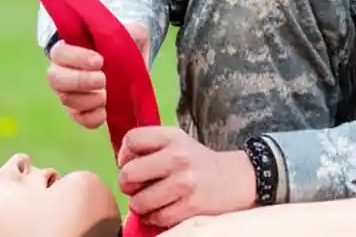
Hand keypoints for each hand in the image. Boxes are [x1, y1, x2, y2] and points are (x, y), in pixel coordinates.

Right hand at [46, 22, 150, 128]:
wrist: (128, 63)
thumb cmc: (120, 42)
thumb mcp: (124, 31)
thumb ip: (122, 32)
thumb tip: (121, 39)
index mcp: (67, 48)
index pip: (61, 53)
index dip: (78, 58)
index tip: (100, 61)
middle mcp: (61, 71)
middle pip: (55, 79)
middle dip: (80, 81)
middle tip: (103, 79)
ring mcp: (68, 92)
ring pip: (66, 100)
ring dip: (88, 100)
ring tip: (107, 95)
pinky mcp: (79, 111)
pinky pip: (80, 118)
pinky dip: (92, 118)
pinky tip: (106, 111)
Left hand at [117, 126, 255, 227]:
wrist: (234, 179)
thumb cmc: (196, 161)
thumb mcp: (177, 141)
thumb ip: (150, 145)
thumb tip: (121, 163)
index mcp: (172, 137)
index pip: (132, 140)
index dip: (124, 155)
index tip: (132, 162)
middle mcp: (178, 157)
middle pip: (128, 173)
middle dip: (127, 184)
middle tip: (137, 187)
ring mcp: (185, 183)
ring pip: (139, 201)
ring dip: (140, 205)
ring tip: (150, 200)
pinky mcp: (191, 206)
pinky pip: (156, 217)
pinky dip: (154, 218)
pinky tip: (161, 210)